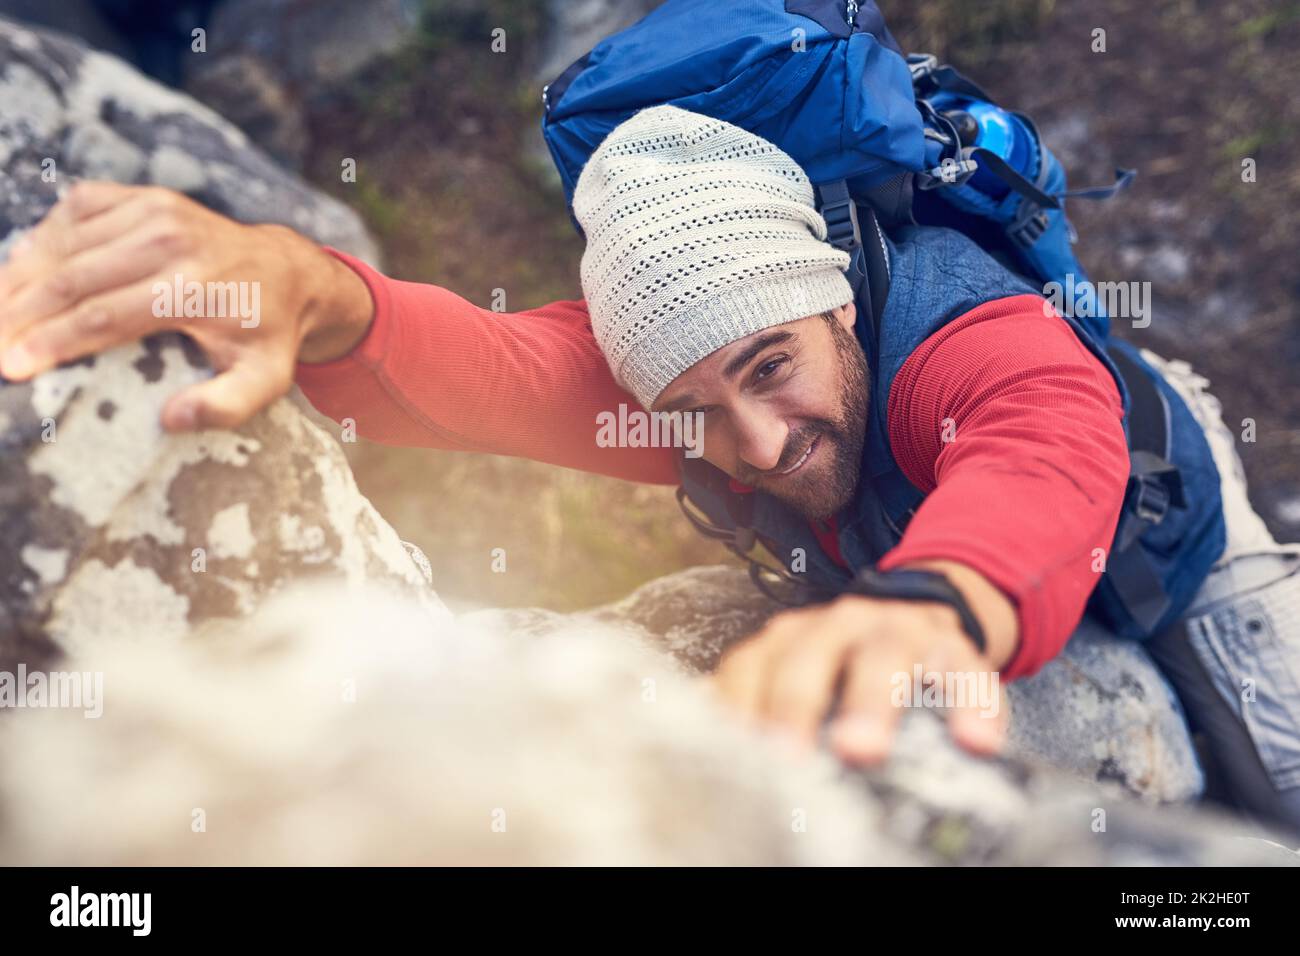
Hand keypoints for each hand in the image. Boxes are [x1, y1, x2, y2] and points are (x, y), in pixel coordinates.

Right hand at [0, 181, 373, 430]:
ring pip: (62, 245)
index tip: (12, 369)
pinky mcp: (140, 197)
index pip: (102, 316)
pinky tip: (20, 274)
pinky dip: (39, 242)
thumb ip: (225, 407)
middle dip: (19, 316)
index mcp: (194, 287)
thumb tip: (172, 420)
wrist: (287, 272)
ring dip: (17, 280)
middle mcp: (169, 240)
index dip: (51, 343)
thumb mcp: (265, 381)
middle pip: (71, 279)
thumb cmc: (267, 335)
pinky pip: (72, 213)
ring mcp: (153, 210)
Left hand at [711, 591, 1007, 764]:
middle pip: (808, 659)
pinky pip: (967, 674)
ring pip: (884, 656)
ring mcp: (899, 630)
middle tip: (787, 759)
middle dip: (794, 706)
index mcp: (789, 637)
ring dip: (870, 703)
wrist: (920, 622)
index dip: (739, 707)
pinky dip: (972, 706)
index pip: (751, 666)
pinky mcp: (956, 649)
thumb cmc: (845, 671)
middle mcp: (837, 625)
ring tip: (863, 752)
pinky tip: (975, 743)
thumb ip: (759, 706)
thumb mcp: (798, 676)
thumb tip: (708, 757)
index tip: (732, 751)